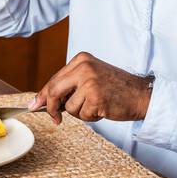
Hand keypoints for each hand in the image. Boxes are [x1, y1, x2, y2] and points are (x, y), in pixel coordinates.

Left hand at [31, 52, 152, 123]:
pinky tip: (103, 109)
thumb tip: (41, 101)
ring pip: (69, 107)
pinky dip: (91, 117)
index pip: (54, 79)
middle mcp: (84, 67)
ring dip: (80, 112)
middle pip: (53, 90)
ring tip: (97, 105)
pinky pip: (82, 115)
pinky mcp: (96, 97)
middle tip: (55, 118)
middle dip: (50, 107)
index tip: (34, 106)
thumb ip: (69, 86)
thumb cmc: (116, 88)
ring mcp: (90, 82)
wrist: (142, 95)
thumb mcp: (91, 78)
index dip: (43, 95)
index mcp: (81, 59)